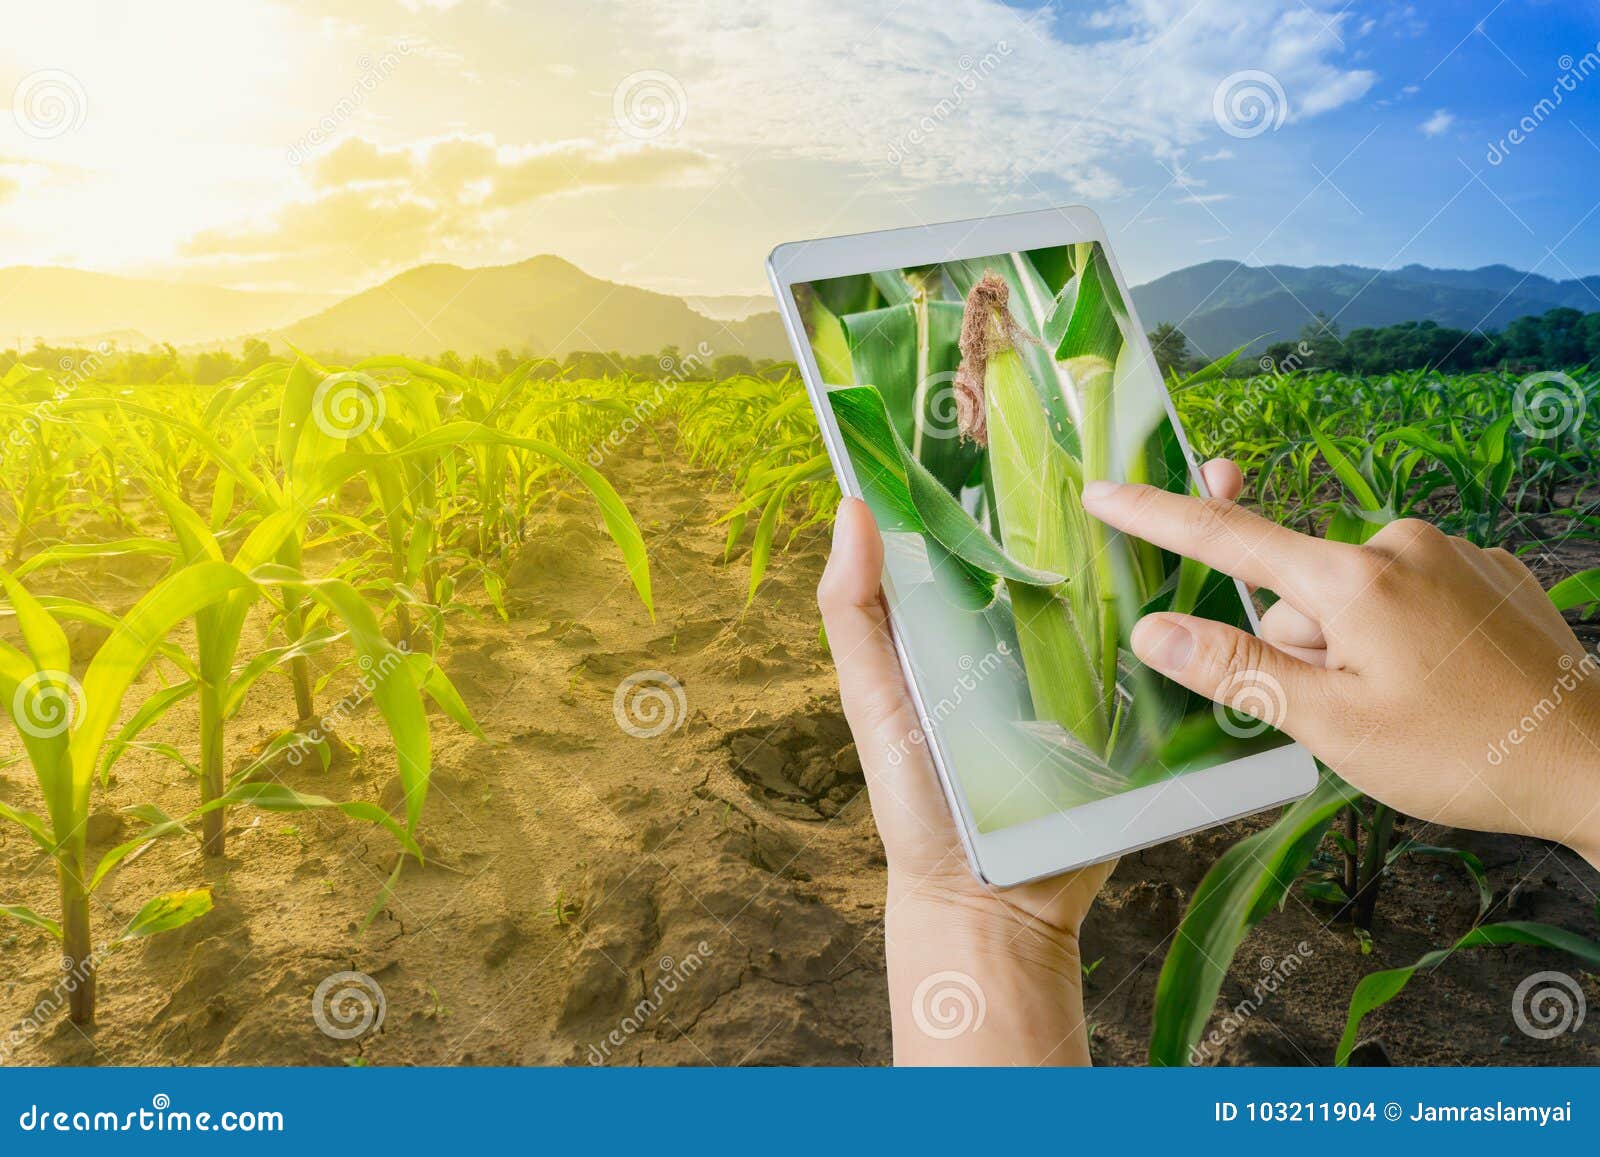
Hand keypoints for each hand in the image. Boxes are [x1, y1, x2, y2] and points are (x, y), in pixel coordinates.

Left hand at [818, 458, 1243, 1064]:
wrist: (992, 903)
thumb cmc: (919, 801)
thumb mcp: (876, 701)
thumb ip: (859, 615)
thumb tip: (853, 506)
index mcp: (979, 615)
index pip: (1010, 525)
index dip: (1034, 468)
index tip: (1063, 401)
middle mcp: (1043, 632)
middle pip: (1093, 546)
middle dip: (1137, 488)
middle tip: (1171, 426)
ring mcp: (1099, 672)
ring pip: (1149, 589)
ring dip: (1192, 537)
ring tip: (1228, 478)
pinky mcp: (1144, 719)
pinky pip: (1185, 658)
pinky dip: (1220, 617)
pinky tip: (1257, 574)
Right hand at [1081, 481, 1599, 869]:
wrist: (1595, 761)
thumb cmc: (1461, 753)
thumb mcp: (1332, 725)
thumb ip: (1237, 669)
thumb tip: (1152, 631)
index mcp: (1350, 579)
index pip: (1226, 539)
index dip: (1157, 517)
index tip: (1104, 491)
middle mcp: (1397, 543)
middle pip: (1297, 591)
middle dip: (1299, 645)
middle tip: (1352, 711)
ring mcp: (1450, 552)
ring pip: (1352, 597)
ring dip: (1353, 646)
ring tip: (1410, 708)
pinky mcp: (1488, 570)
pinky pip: (1407, 593)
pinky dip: (1403, 635)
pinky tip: (1443, 683)